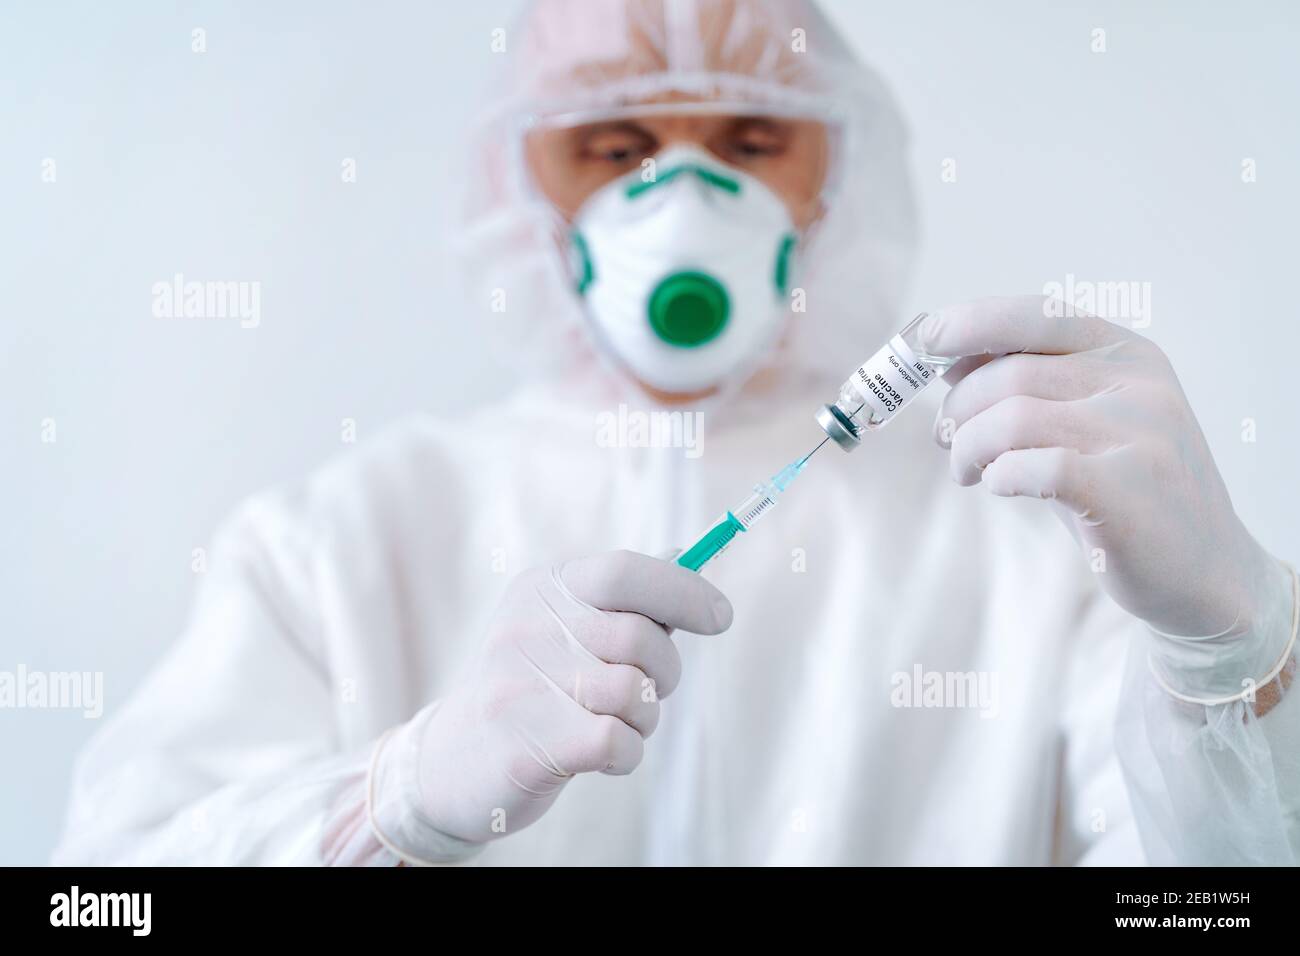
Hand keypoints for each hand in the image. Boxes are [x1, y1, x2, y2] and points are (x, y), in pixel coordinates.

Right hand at [416, 550, 731, 843]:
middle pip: (640, 637)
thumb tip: (692, 567)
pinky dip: (627, 755)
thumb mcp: (566, 631)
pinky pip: (619, 741)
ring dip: (645, 719)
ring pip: (635, 692)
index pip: (624, 571)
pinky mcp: (525, 741)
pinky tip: (600, 758)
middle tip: (648, 691)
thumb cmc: (535, 689)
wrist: (453, 763)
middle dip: (665, 671)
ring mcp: (520, 683)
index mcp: (543, 588)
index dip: (682, 590)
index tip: (721, 617)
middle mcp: (526, 626)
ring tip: (613, 724)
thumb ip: (626, 605)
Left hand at [920, 296, 1291, 696]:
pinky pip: (1034, 467)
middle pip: (1010, 374)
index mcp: (1126, 354)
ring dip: (968, 447)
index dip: (972, 322)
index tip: (927, 341)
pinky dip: (999, 475)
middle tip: (949, 440)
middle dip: (959, 407)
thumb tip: (947, 357)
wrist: (1205, 571)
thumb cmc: (1126, 493)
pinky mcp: (1129, 488)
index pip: (1038, 315)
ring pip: (1011, 419)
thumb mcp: (1083, 423)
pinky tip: (1000, 486)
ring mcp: (1140, 433)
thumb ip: (1028, 387)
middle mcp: (1138, 384)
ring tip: (967, 470)